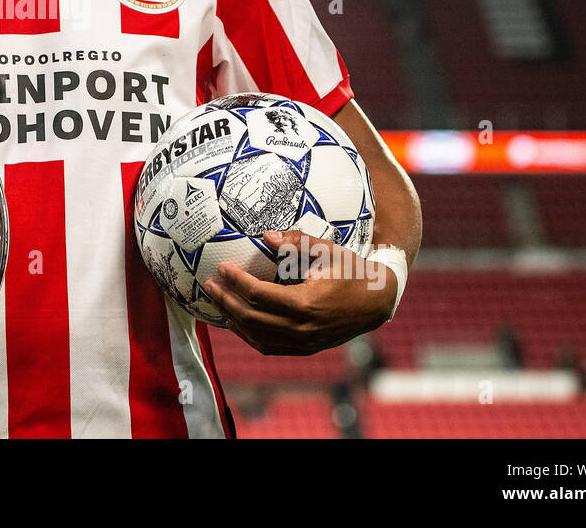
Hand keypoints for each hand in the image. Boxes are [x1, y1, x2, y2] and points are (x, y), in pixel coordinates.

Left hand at [202, 230, 396, 355]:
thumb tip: (266, 236)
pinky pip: (268, 347)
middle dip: (225, 301)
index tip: (221, 268)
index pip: (258, 294)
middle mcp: (302, 328)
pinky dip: (248, 335)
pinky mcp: (304, 349)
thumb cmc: (351, 272)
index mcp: (306, 303)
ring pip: (256, 337)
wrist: (376, 303)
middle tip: (209, 285)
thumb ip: (296, 243)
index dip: (236, 281)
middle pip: (251, 318)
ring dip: (232, 320)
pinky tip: (236, 322)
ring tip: (216, 302)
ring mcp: (303, 342)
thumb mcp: (327, 251)